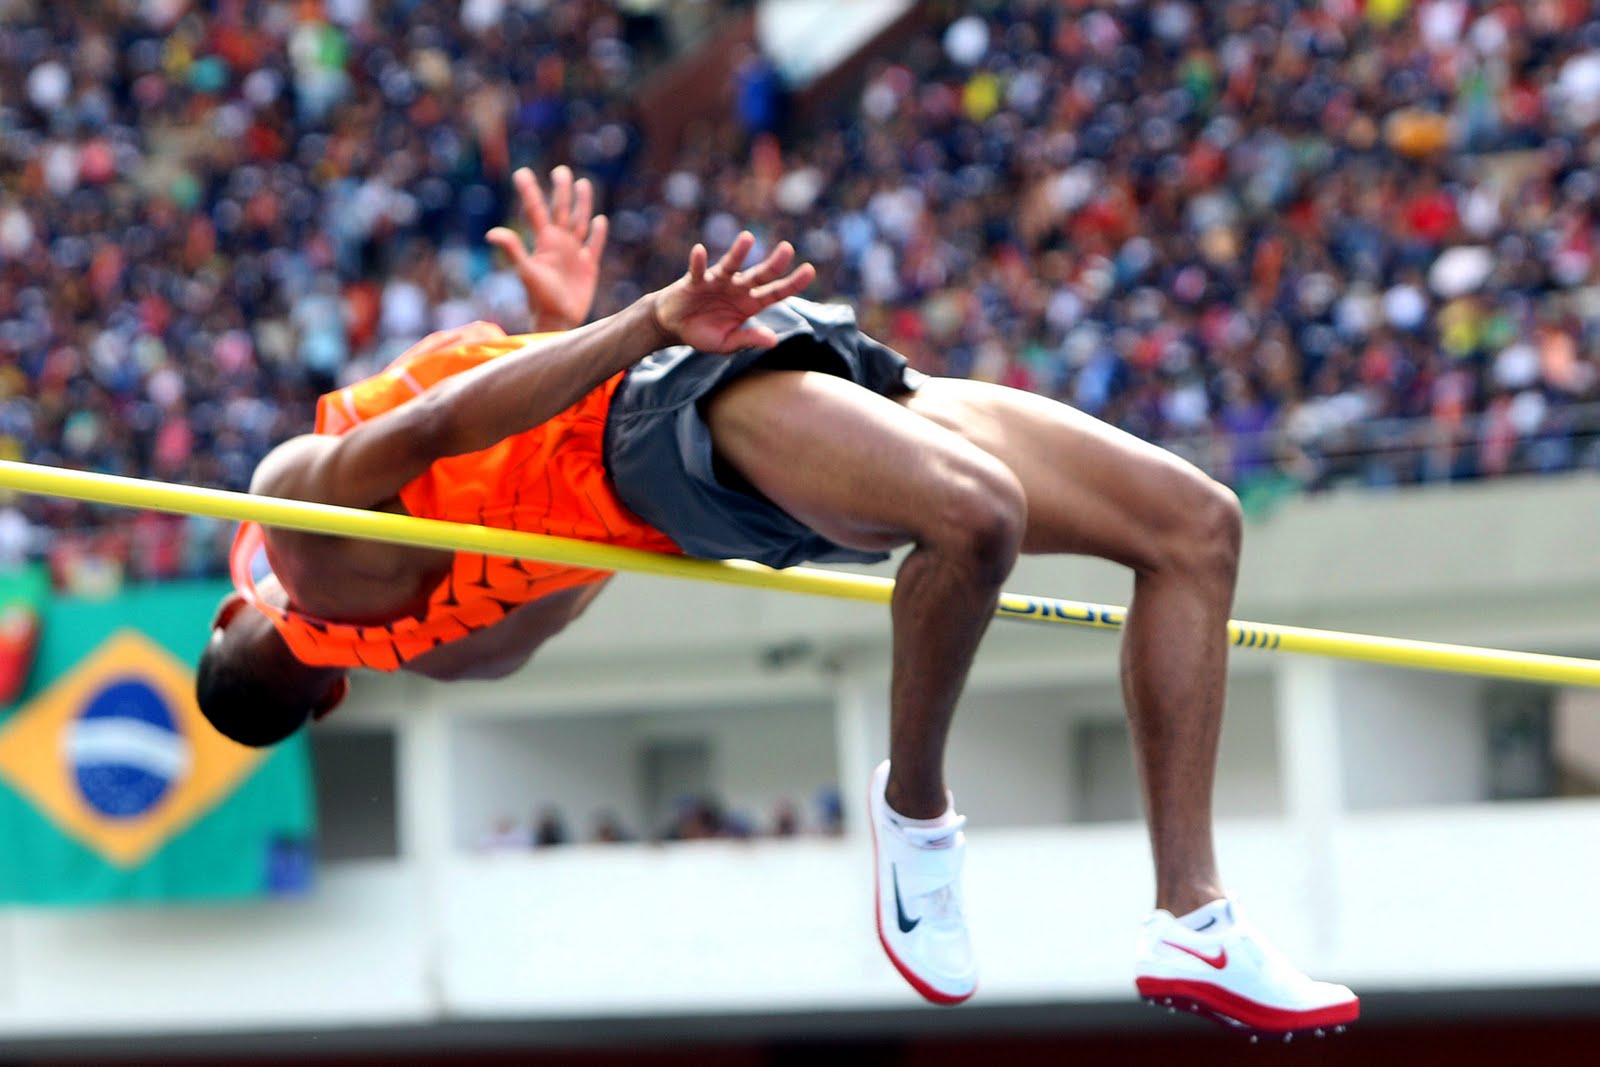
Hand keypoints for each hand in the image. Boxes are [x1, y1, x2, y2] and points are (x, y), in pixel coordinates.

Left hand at [486, 165, 607, 331]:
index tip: (522, 172)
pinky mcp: (588, 267)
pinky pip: (594, 245)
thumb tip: (491, 233)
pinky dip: (598, 233)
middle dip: (561, 191)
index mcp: (544, 242)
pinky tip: (600, 220)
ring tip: (583, 184)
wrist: (558, 320)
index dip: (529, 192)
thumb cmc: (539, 298)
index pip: (536, 210)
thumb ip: (512, 249)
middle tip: (560, 170)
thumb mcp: (526, 271)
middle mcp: (559, 244)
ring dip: (582, 204)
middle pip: (561, 210)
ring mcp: (574, 254)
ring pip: (580, 222)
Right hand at [651, 232, 815, 352]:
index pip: (776, 292)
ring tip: (747, 238)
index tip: (810, 270)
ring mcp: (717, 282)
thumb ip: (748, 339)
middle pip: (759, 275)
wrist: (674, 326)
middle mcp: (738, 288)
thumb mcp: (727, 343)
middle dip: (774, 263)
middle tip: (788, 248)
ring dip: (738, 252)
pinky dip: (698, 261)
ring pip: (730, 265)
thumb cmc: (703, 333)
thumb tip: (774, 340)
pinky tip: (699, 250)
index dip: (792, 283)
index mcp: (750, 304)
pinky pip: (698, 270)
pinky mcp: (695, 281)